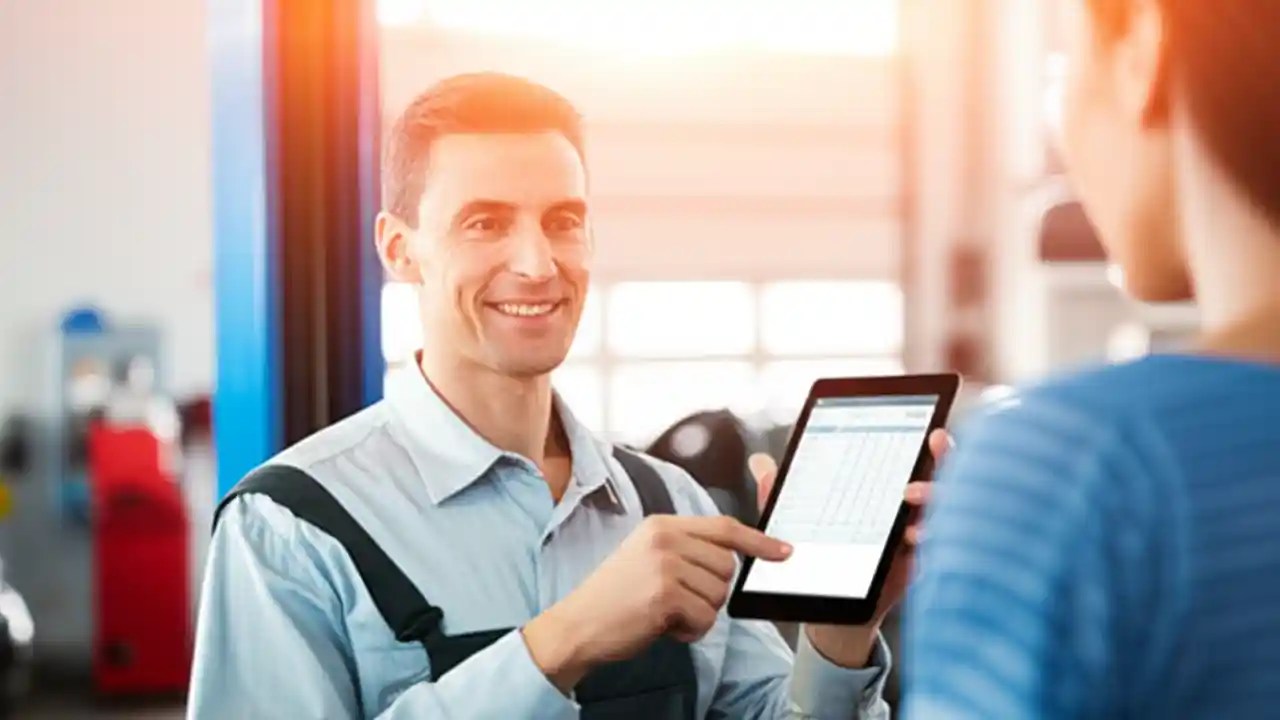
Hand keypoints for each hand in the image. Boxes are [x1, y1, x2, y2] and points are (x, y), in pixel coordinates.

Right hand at [522, 514, 791, 692]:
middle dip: (711, 592)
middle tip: (676, 600)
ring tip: (665, 613)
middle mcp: (665, 538)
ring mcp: (665, 565)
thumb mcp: (648, 557)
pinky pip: (706, 618)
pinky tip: (664, 627)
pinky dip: (691, 631)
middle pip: (727, 566)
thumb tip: (731, 556)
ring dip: (700, 614)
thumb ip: (685, 549)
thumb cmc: (615, 597)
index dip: (758, 541)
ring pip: (719, 594)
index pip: (724, 527)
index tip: (783, 551)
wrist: (578, 625)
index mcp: (662, 525)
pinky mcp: (665, 594)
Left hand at [747, 428, 952, 666]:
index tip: (932, 432)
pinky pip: (933, 552)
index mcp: (887, 490)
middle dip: (940, 467)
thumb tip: (759, 461)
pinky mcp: (916, 567)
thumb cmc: (823, 551)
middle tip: (920, 465)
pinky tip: (912, 537)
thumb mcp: (802, 518)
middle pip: (941, 481)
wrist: (832, 603)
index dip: (932, 446)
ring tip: (910, 503)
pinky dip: (925, 541)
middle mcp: (909, 509)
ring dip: (930, 502)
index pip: (918, 460)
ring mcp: (916, 537)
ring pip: (942, 514)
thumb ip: (784, 491)